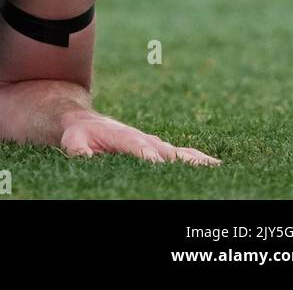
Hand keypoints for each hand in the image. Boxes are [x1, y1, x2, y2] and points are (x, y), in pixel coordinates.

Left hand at [61, 113, 220, 165]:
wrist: (86, 122)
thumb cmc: (80, 134)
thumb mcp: (73, 141)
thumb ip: (80, 150)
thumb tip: (84, 156)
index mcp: (126, 138)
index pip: (141, 148)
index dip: (150, 156)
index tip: (158, 162)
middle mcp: (147, 140)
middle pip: (168, 152)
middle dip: (183, 161)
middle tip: (201, 170)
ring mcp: (157, 145)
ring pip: (180, 153)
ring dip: (198, 161)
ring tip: (219, 168)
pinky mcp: (162, 150)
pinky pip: (185, 154)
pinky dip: (200, 159)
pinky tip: (219, 167)